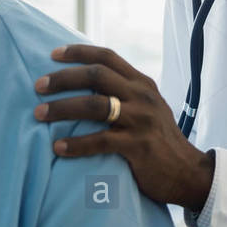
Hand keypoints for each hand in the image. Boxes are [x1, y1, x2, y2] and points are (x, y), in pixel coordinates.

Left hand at [33, 44, 214, 209]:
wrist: (189, 173)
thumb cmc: (159, 142)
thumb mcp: (148, 108)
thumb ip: (125, 94)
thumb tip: (87, 84)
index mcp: (143, 83)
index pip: (107, 57)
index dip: (79, 52)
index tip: (53, 54)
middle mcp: (143, 96)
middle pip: (96, 75)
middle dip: (63, 78)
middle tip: (38, 86)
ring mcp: (142, 120)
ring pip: (95, 105)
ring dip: (62, 108)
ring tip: (39, 114)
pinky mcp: (138, 145)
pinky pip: (101, 141)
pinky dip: (75, 144)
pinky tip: (57, 148)